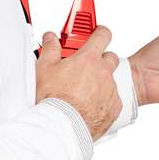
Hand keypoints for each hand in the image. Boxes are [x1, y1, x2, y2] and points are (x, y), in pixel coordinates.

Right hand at [35, 25, 122, 139]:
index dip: (100, 32)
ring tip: (82, 91)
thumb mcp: (44, 68)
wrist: (61, 127)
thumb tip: (51, 39)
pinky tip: (89, 105)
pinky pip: (113, 99)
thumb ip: (50, 49)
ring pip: (110, 80)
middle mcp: (103, 73)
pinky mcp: (114, 108)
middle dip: (100, 59)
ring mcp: (111, 90)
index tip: (97, 33)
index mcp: (88, 59)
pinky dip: (104, 100)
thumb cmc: (52, 99)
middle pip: (110, 57)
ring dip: (100, 81)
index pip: (102, 35)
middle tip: (85, 65)